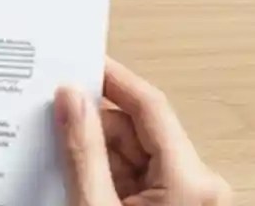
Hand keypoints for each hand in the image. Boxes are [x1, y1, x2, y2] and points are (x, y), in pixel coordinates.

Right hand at [54, 59, 231, 205]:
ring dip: (98, 155)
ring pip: (133, 152)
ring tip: (66, 173)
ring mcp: (188, 196)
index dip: (113, 79)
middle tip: (55, 126)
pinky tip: (82, 185)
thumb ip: (84, 152)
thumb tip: (72, 100)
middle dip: (95, 129)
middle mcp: (199, 184)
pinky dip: (106, 174)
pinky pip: (136, 175)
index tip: (84, 63)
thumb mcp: (95, 205)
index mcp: (191, 180)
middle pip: (137, 130)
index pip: (150, 106)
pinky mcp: (175, 205)